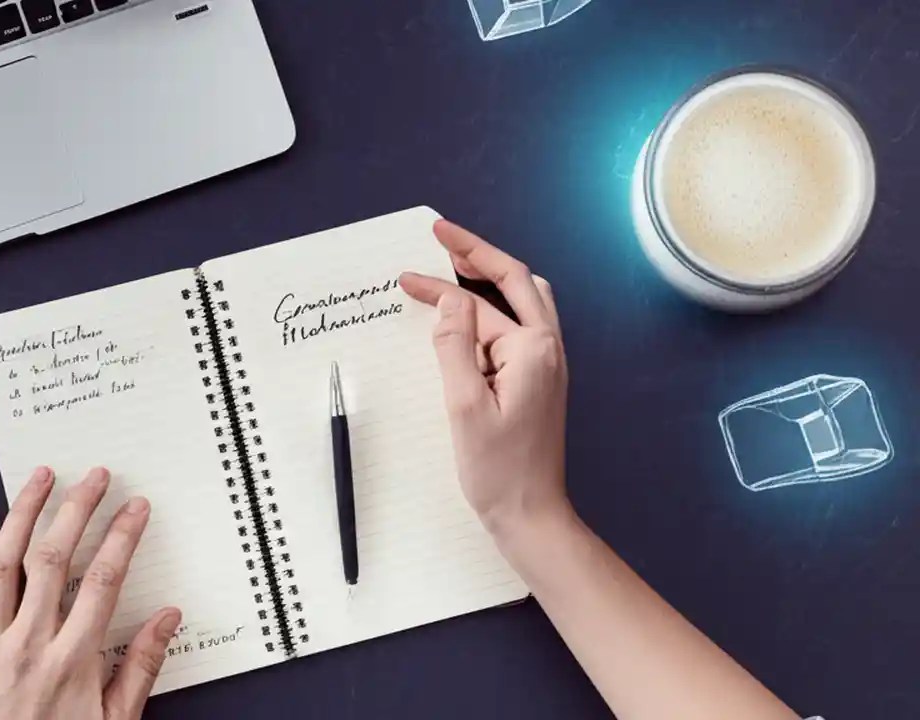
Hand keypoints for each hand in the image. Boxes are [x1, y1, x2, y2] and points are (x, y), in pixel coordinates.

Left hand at [0, 466, 180, 719]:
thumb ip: (141, 667)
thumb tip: (169, 617)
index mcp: (72, 662)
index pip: (104, 581)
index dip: (122, 537)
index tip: (135, 508)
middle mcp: (29, 645)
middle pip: (54, 559)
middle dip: (78, 509)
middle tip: (95, 477)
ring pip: (5, 563)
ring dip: (24, 513)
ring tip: (41, 478)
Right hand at [400, 220, 569, 538]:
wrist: (530, 514)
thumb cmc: (497, 469)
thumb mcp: (464, 405)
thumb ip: (455, 345)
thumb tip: (450, 299)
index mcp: (533, 349)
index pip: (483, 301)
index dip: (441, 284)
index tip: (407, 273)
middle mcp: (548, 349)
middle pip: (517, 282)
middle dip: (478, 256)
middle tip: (442, 237)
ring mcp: (548, 365)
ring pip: (524, 301)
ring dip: (491, 277)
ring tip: (456, 265)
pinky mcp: (541, 381)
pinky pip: (520, 328)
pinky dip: (495, 308)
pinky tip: (471, 315)